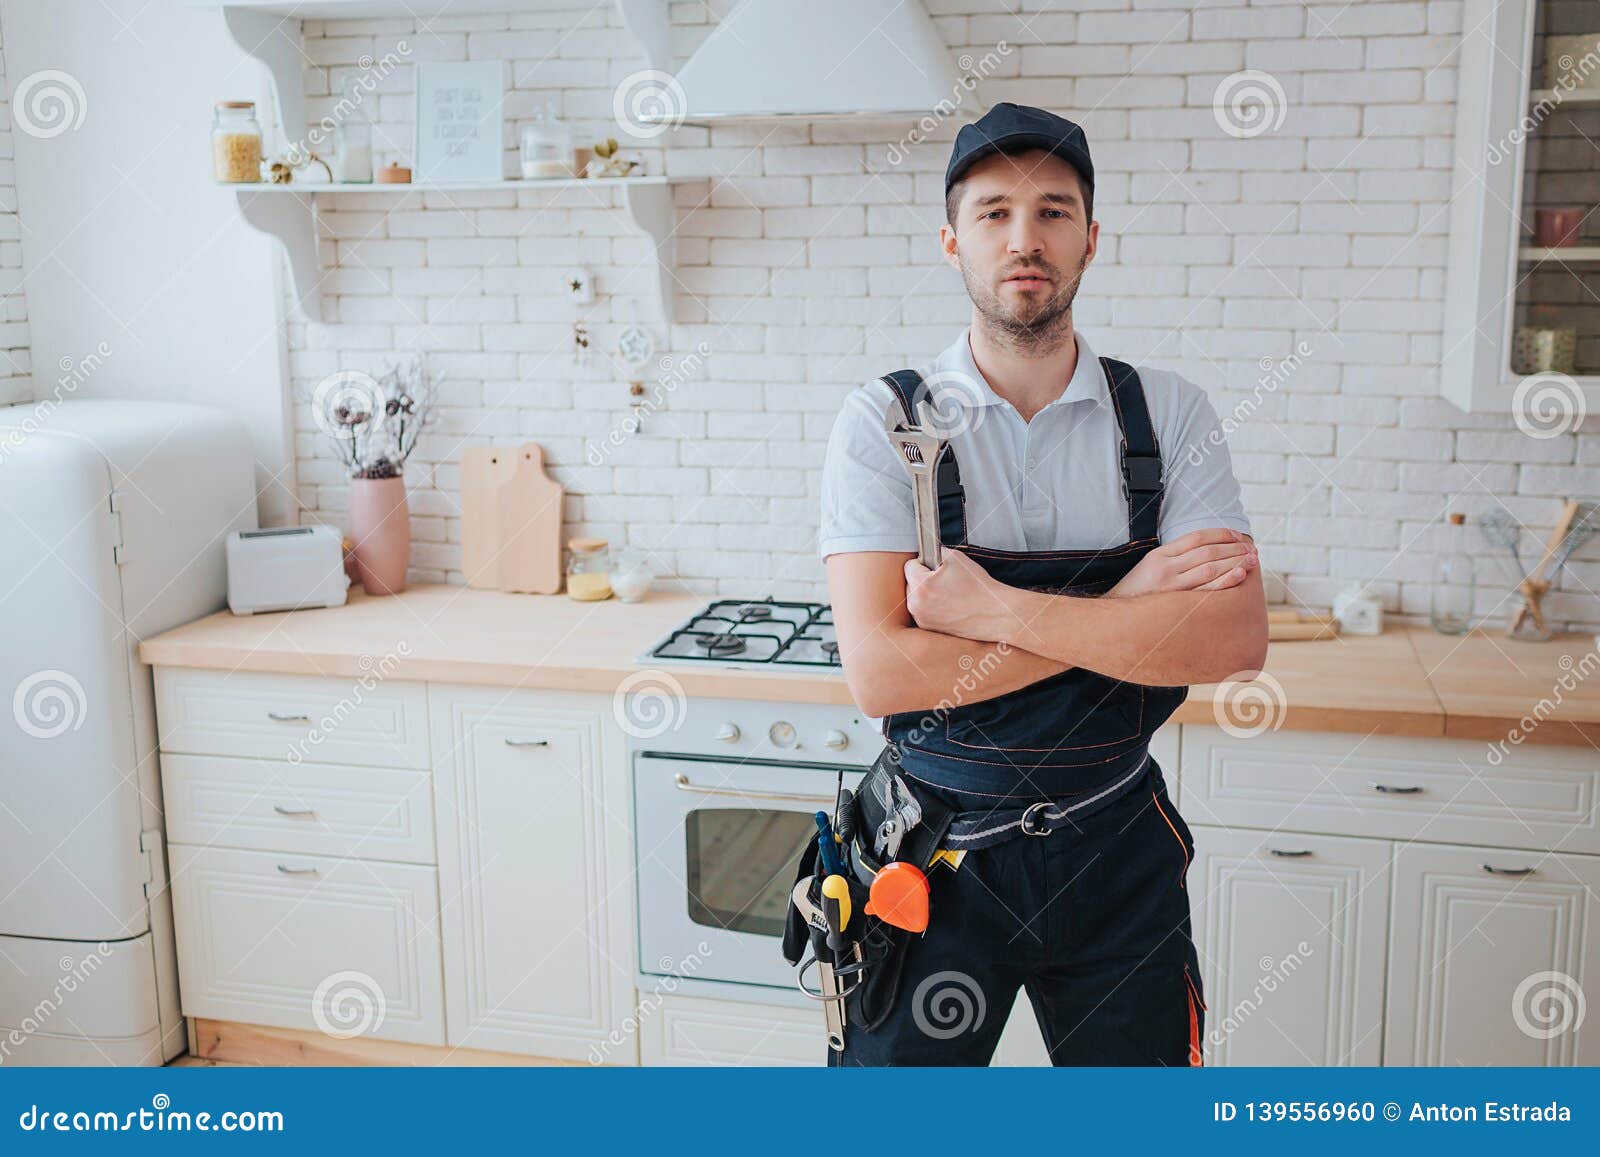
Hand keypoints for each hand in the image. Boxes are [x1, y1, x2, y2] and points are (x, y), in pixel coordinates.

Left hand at [903, 548, 1017, 641]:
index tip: (937, 566)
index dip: (924, 562)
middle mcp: (916, 605)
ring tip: (948, 593)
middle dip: (922, 578)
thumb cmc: (978, 586)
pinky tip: (948, 605)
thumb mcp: (956, 558)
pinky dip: (930, 606)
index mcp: (921, 586)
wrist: (994, 614)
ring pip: (915, 597)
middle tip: (945, 581)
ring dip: (925, 593)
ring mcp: (921, 619)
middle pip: (910, 582)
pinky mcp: (927, 628)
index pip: (910, 565)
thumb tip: (925, 552)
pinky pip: (922, 611)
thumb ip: (935, 551)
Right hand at [1107, 528, 1257, 598]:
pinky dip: (1225, 580)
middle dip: (1233, 548)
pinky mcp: (1175, 603)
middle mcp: (1165, 567)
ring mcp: (1170, 585)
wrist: (1114, 617)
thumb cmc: (1137, 592)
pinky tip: (1240, 575)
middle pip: (1207, 552)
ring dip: (1235, 561)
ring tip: (1252, 559)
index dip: (1220, 534)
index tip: (1237, 536)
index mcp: (1159, 555)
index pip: (1196, 537)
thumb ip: (1174, 558)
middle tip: (1252, 548)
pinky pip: (1206, 589)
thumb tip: (1207, 552)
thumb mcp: (1149, 567)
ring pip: (1210, 568)